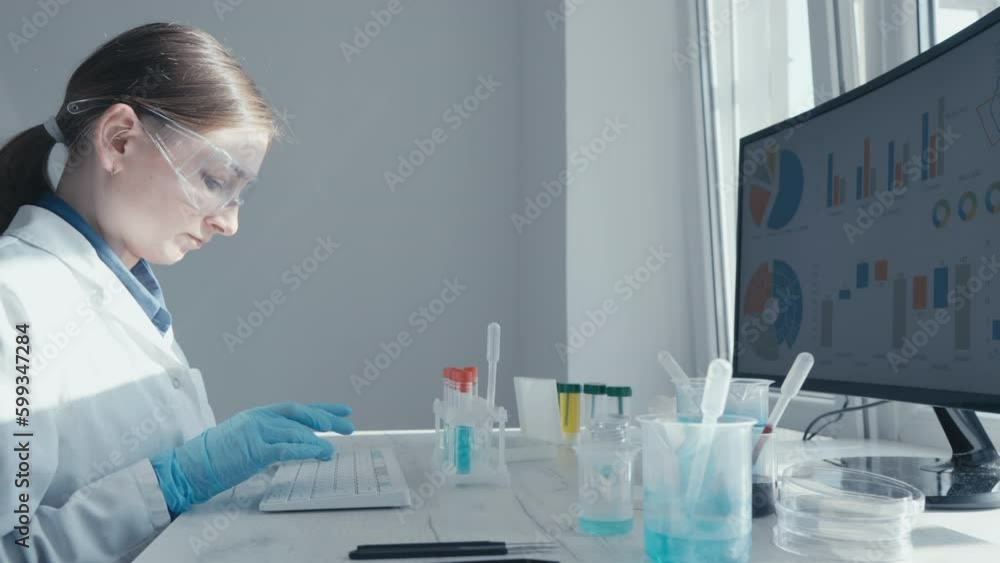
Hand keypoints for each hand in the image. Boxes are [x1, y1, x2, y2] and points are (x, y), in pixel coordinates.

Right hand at [151, 402, 352, 515]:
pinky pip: (287, 448)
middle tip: (348, 426)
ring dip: (318, 440)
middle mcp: (259, 418)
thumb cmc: (216, 458)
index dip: (322, 408)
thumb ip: (268, 437)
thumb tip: (295, 442)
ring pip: (296, 431)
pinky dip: (306, 449)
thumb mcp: (245, 439)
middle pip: (301, 414)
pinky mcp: (253, 449)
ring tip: (332, 448)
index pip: (296, 408)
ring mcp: (256, 432)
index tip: (342, 411)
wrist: (189, 467)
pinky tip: (319, 452)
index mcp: (258, 415)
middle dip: (327, 419)